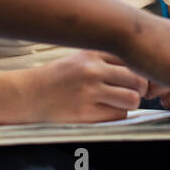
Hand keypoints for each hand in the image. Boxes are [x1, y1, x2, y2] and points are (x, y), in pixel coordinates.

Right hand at [23, 50, 146, 123]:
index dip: (139, 70)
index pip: (132, 59)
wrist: (29, 94)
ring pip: (132, 99)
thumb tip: (140, 69)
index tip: (135, 76)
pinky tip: (106, 110)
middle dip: (140, 88)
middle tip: (135, 92)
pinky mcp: (86, 113)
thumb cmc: (57, 76)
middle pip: (138, 79)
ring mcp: (90, 92)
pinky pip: (118, 115)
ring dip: (131, 102)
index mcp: (92, 53)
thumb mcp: (80, 58)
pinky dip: (118, 114)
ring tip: (121, 102)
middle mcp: (92, 70)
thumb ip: (106, 59)